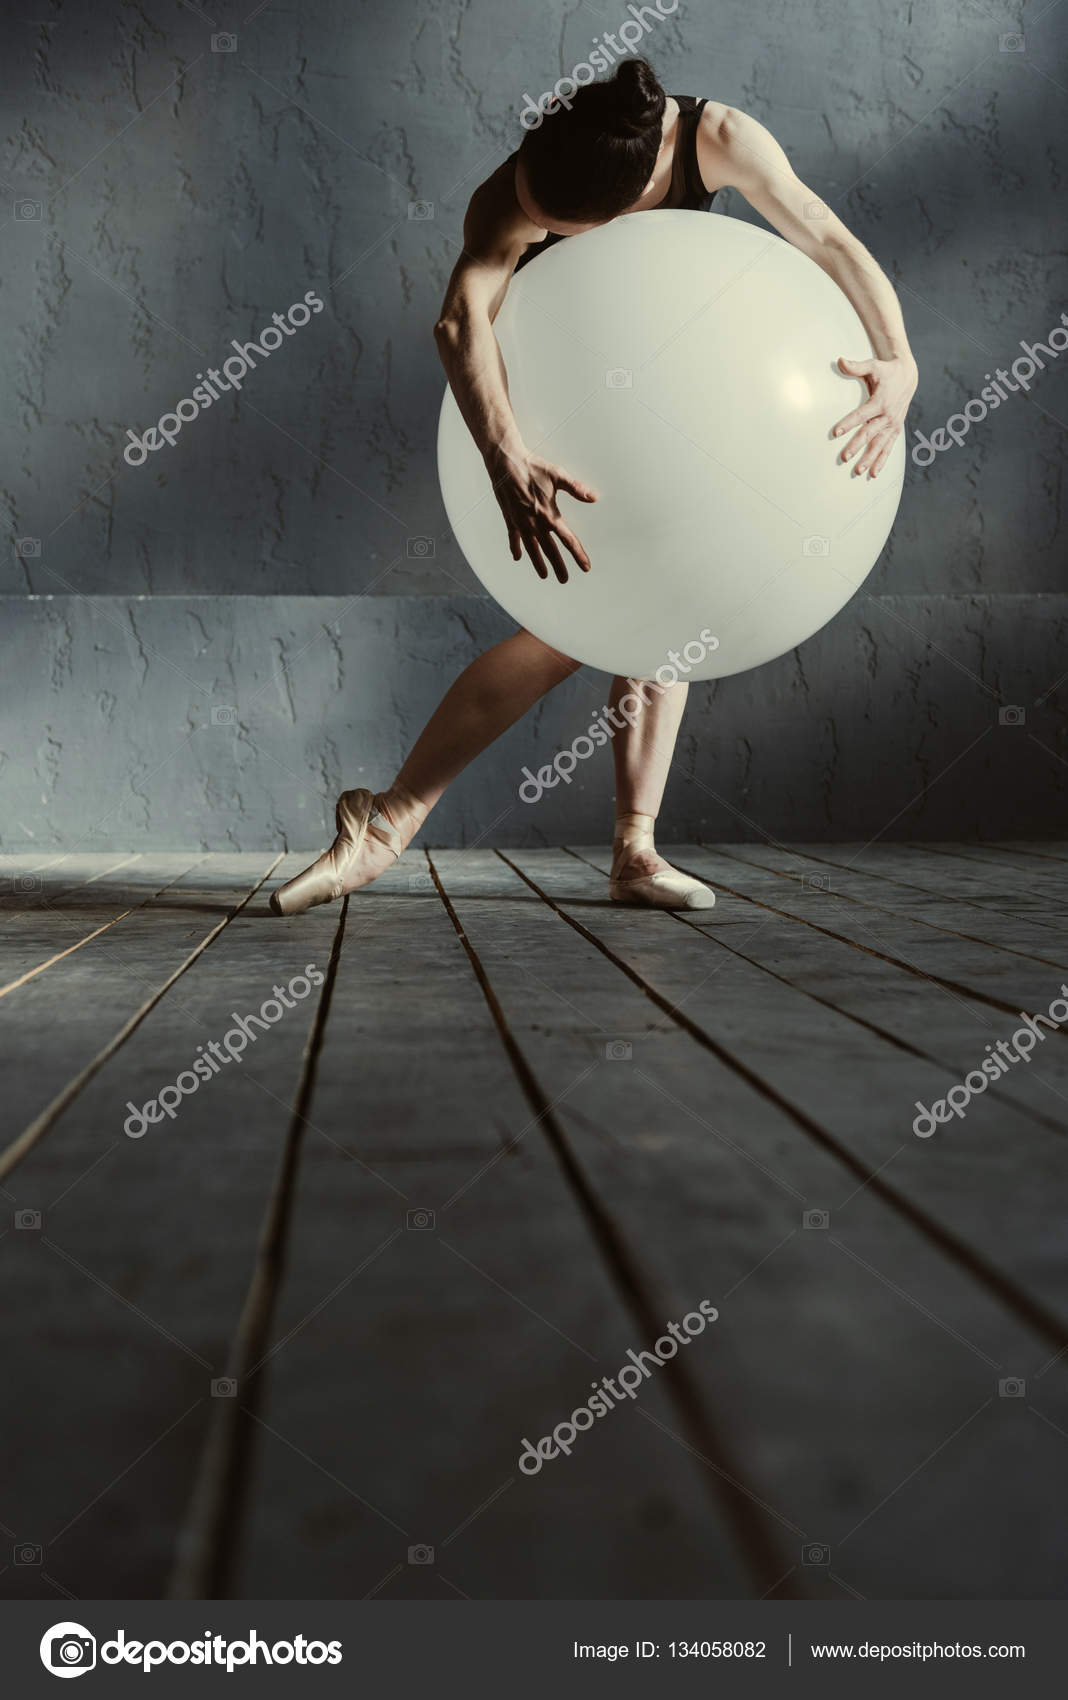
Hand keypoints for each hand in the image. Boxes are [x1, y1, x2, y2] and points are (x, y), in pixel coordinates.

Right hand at [485, 445, 597, 581]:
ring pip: (532, 548)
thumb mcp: (558, 475)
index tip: (585, 567)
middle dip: (558, 566)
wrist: (505, 463)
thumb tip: (594, 497)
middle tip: (564, 579)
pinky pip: (514, 538)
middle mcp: (535, 523)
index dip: (578, 554)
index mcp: (549, 515)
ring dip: (538, 563)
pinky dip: (516, 548)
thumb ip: (576, 488)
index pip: (568, 540)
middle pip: (550, 550)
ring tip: (544, 575)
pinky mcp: (510, 518)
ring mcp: (521, 522)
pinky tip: (518, 557)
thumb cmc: (532, 467)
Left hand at [833, 354, 917, 478]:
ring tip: (858, 471)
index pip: (862, 414)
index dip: (848, 423)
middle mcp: (888, 415)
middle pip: (869, 433)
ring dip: (869, 458)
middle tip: (843, 457)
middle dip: (856, 446)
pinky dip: (882, 460)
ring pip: (880, 444)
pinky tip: (873, 473)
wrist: (908, 376)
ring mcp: (892, 424)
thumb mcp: (873, 366)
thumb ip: (856, 366)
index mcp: (880, 401)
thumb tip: (841, 360)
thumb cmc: (886, 371)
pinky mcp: (895, 429)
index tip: (836, 432)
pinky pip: (888, 447)